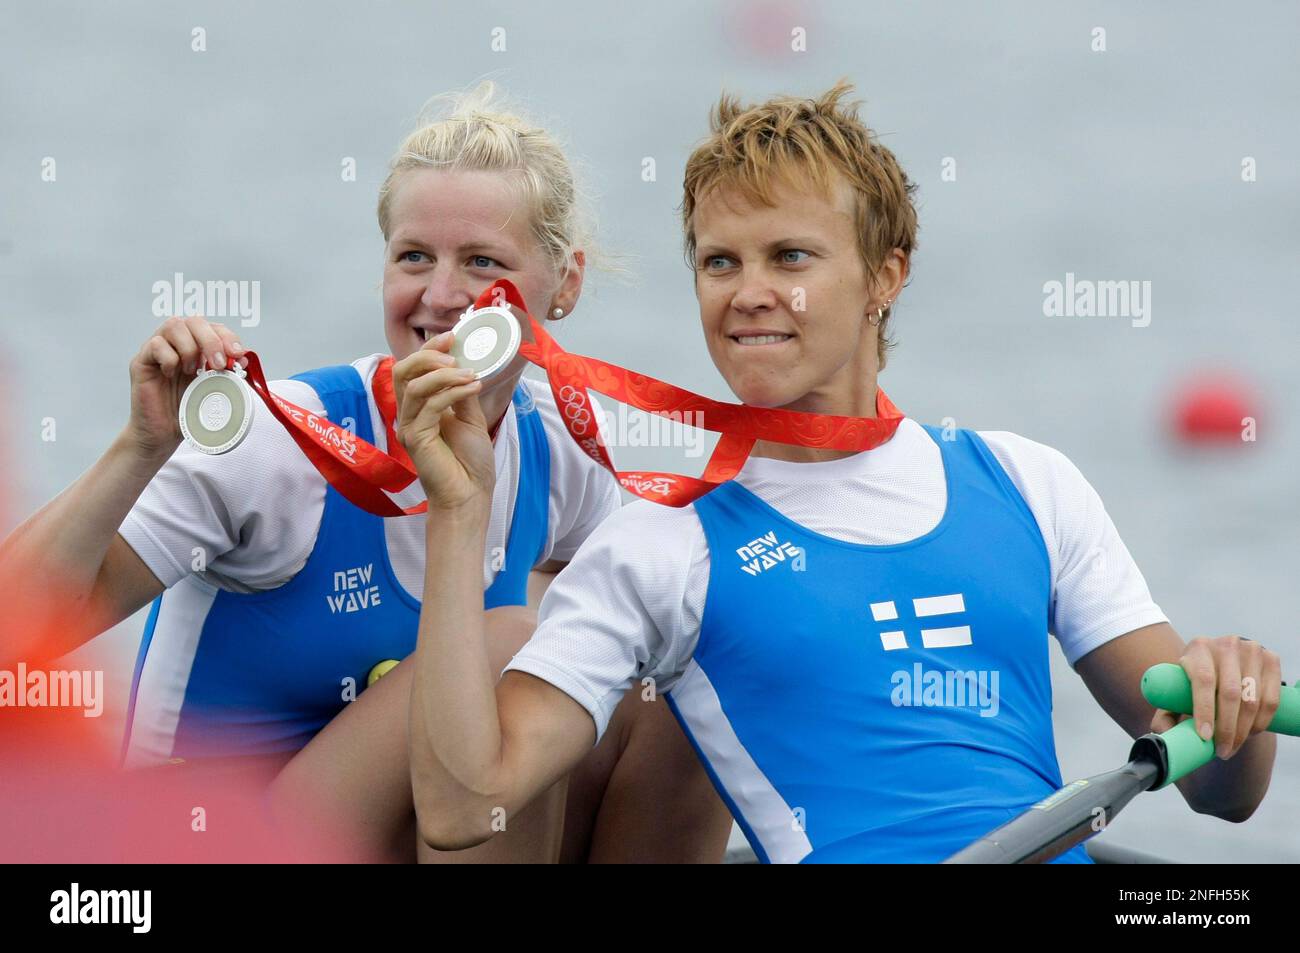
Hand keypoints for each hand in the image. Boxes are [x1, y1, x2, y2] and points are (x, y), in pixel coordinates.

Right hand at [125, 316, 247, 459]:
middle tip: (218, 364)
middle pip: (194, 321)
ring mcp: (157, 350)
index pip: (213, 327)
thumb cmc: (188, 412)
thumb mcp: (216, 390)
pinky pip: (155, 344)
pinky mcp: (141, 361)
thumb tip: (242, 360)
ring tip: (192, 371)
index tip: (237, 354)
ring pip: (174, 326)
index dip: (227, 336)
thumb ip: (228, 373)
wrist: (163, 435)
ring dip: (190, 348)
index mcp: (197, 347)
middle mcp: (177, 343)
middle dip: (212, 340)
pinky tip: (171, 374)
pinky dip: (169, 358)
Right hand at [391, 331, 494, 511]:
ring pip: (414, 387)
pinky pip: (430, 407)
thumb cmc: (470, 461)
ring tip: (469, 374)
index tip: (453, 336)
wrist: (470, 494)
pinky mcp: (416, 439)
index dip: (429, 350)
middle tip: (454, 353)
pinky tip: (473, 387)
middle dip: (427, 356)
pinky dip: (452, 392)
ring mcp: (410, 427)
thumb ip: (462, 393)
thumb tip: (464, 365)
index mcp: (420, 408)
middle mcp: (409, 415)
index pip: (414, 370)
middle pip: (402, 372)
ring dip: (443, 375)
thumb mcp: (470, 418)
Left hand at [1150, 635, 1282, 758]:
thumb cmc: (1195, 683)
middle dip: (1227, 729)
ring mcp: (1251, 650)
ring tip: (1233, 746)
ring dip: (1245, 730)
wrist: (1223, 664)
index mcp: (1198, 648)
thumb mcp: (1177, 692)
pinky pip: (1271, 699)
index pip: (1203, 680)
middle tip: (1222, 751)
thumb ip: (1166, 714)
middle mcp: (1226, 645)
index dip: (1205, 710)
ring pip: (1253, 699)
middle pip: (1230, 693)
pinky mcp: (1270, 660)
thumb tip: (1163, 733)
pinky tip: (1251, 732)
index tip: (1205, 737)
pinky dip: (1262, 721)